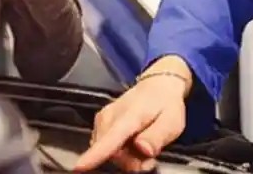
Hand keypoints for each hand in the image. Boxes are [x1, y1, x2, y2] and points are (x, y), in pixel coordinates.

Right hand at [73, 58, 192, 171]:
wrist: (159, 86)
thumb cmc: (166, 104)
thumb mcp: (172, 122)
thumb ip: (157, 137)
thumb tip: (143, 150)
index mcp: (130, 115)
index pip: (111, 139)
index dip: (95, 155)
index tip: (80, 166)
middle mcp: (111, 116)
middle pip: (112, 154)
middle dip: (130, 161)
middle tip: (149, 155)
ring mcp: (103, 119)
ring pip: (109, 152)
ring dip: (126, 156)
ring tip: (142, 143)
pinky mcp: (100, 123)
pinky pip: (106, 147)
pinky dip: (119, 150)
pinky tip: (131, 141)